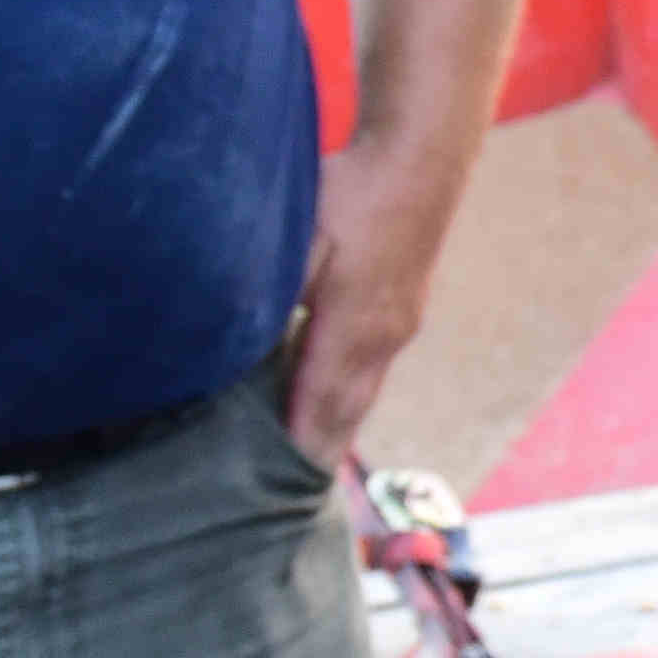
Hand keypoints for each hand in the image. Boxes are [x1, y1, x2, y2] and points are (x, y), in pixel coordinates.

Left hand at [282, 139, 449, 465]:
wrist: (421, 161)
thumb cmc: (351, 196)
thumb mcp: (297, 243)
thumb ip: (270, 296)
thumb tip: (237, 342)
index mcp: (351, 329)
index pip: (320, 406)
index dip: (300, 448)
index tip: (280, 489)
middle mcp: (381, 339)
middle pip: (347, 411)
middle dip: (321, 452)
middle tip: (291, 495)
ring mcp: (397, 325)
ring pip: (362, 391)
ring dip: (336, 425)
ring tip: (309, 459)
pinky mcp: (402, 307)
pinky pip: (371, 367)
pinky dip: (347, 394)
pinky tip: (330, 396)